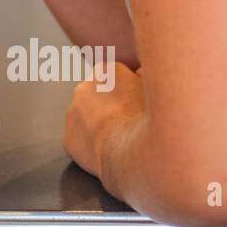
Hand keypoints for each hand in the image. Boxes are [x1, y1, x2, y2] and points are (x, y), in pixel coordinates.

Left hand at [62, 62, 145, 185]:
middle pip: (99, 97)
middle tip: (131, 125)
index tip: (141, 107)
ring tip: (122, 141)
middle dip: (111, 108)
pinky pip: (80, 142)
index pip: (117, 79)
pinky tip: (109, 152)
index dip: (131, 94)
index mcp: (106, 72)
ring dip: (100, 126)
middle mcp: (83, 87)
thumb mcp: (158, 90)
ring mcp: (72, 113)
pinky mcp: (68, 139)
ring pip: (87, 118)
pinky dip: (91, 147)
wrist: (138, 154)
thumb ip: (148, 77)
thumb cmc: (154, 120)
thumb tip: (141, 75)